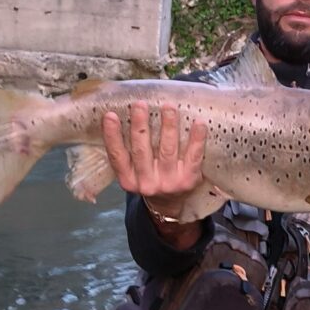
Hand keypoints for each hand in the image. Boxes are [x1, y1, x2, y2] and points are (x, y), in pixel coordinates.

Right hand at [102, 101, 207, 221]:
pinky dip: (196, 139)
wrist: (170, 205)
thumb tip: (122, 115)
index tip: (110, 115)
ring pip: (167, 150)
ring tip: (168, 107)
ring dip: (168, 126)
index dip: (112, 136)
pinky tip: (199, 123)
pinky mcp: (189, 180)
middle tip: (140, 104)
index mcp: (128, 180)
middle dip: (140, 126)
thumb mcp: (132, 173)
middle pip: (142, 151)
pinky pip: (194, 157)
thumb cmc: (149, 178)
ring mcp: (169, 182)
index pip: (117, 156)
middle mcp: (147, 183)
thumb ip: (127, 152)